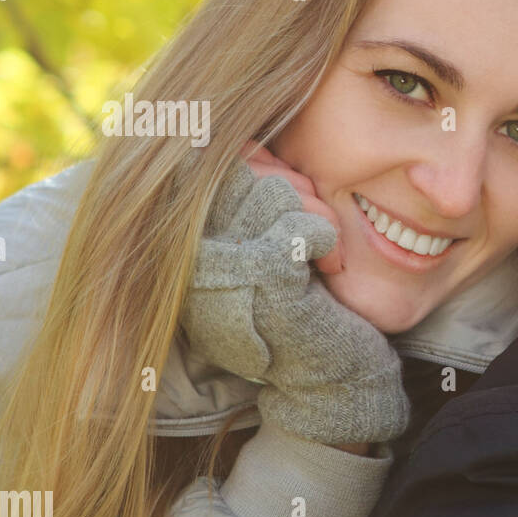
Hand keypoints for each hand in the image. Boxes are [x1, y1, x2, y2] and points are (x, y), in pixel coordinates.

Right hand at [180, 155, 408, 447]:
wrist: (336, 378)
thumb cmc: (308, 305)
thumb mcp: (266, 239)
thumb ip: (243, 190)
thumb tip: (244, 138)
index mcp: (181, 242)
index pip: (211, 158)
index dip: (261, 165)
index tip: (295, 204)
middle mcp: (186, 257)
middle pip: (242, 167)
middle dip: (294, 187)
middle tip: (317, 230)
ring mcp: (220, 272)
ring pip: (275, 191)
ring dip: (316, 213)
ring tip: (323, 254)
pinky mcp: (263, 286)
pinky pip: (302, 224)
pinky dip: (328, 237)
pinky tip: (331, 267)